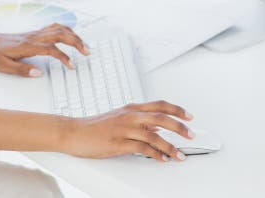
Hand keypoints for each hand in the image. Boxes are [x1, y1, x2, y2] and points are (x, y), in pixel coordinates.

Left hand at [0, 23, 88, 76]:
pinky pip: (52, 27)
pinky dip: (65, 30)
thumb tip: (39, 73)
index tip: (71, 66)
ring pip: (58, 28)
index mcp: (27, 46)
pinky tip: (71, 35)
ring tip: (83, 45)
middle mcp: (32, 37)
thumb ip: (21, 70)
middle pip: (60, 34)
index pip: (51, 49)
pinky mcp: (33, 34)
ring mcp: (34, 34)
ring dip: (73, 35)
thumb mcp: (2, 66)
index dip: (63, 56)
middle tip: (87, 52)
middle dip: (76, 42)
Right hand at [62, 100, 194, 161]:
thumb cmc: (94, 126)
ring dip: (170, 146)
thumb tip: (156, 127)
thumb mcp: (118, 118)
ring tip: (180, 154)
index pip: (159, 105)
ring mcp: (123, 129)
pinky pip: (142, 148)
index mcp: (130, 108)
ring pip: (154, 134)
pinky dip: (155, 154)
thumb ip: (137, 121)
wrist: (73, 132)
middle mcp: (129, 116)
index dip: (176, 109)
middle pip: (160, 117)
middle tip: (191, 135)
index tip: (189, 116)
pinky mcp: (117, 143)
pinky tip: (162, 159)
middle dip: (179, 127)